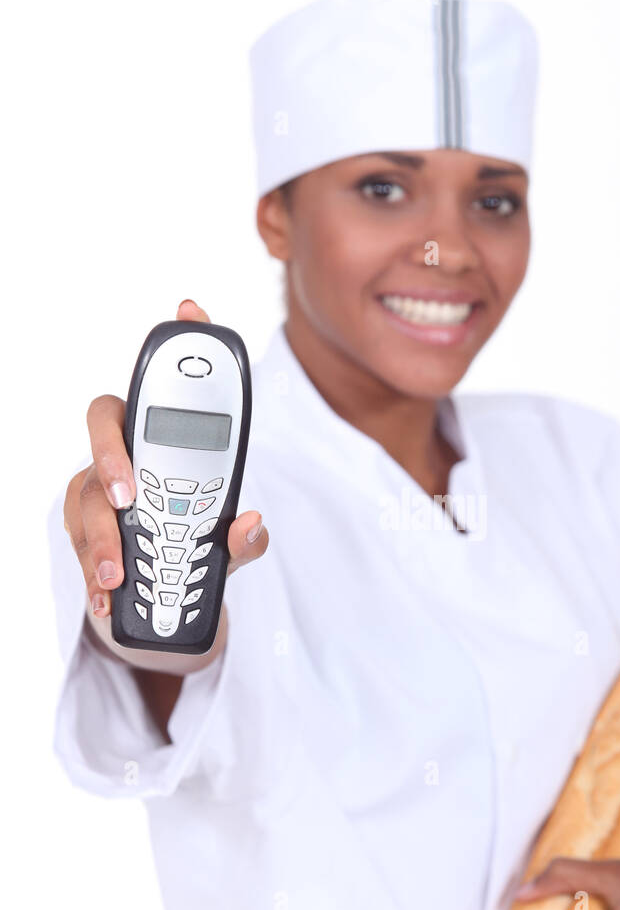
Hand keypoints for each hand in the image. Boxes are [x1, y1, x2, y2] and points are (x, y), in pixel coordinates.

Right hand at [62, 299, 266, 671]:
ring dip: (103, 536)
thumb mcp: (228, 545)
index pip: (165, 381)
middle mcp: (124, 454)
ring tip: (120, 573)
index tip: (192, 307)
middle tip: (132, 497)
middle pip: (106, 427)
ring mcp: (97, 490)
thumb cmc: (194, 550)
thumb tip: (250, 524)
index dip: (180, 338)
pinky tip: (108, 593)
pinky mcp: (81, 530)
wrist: (164, 603)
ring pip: (89, 496)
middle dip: (115, 456)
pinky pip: (79, 542)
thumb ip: (243, 538)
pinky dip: (95, 571)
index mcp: (163, 442)